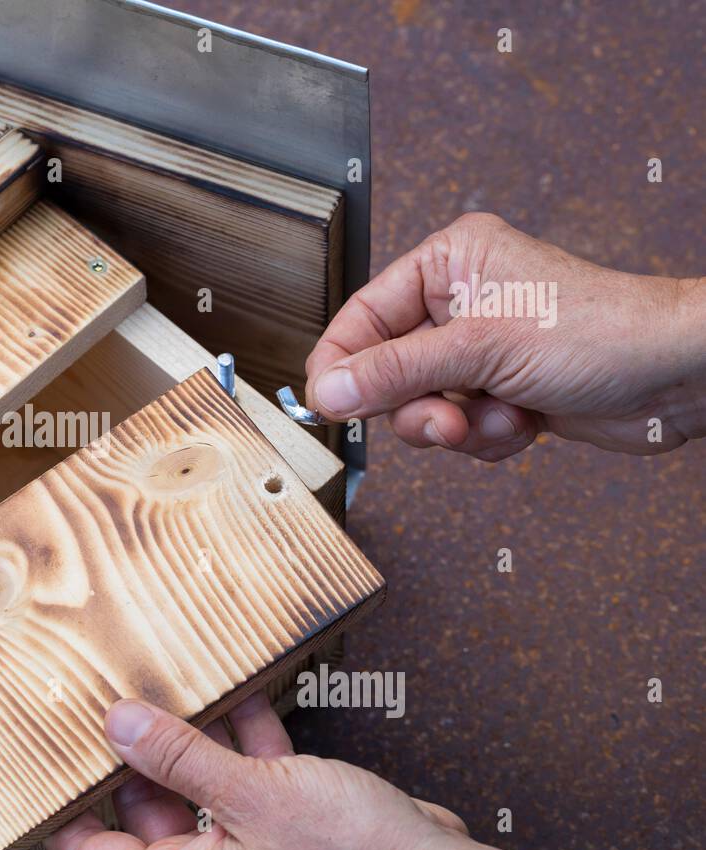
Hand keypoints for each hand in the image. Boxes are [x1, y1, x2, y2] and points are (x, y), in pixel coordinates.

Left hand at [45, 692, 532, 849]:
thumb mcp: (254, 799)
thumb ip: (183, 759)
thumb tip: (121, 725)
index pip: (100, 849)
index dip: (67, 807)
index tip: (46, 763)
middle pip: (147, 803)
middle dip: (135, 749)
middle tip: (109, 697)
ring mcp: (251, 838)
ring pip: (201, 779)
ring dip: (193, 730)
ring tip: (166, 682)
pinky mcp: (291, 814)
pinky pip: (251, 767)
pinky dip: (246, 730)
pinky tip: (239, 687)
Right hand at [305, 213, 705, 459]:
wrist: (678, 375)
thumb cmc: (603, 331)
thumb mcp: (481, 348)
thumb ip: (395, 372)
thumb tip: (329, 391)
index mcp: (448, 264)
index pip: (363, 316)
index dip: (341, 365)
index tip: (329, 406)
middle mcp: (458, 303)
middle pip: (386, 369)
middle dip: (418, 404)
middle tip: (444, 419)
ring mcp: (479, 349)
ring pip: (420, 406)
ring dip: (457, 425)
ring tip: (496, 417)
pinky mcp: (499, 389)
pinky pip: (456, 426)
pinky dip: (484, 436)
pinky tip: (522, 422)